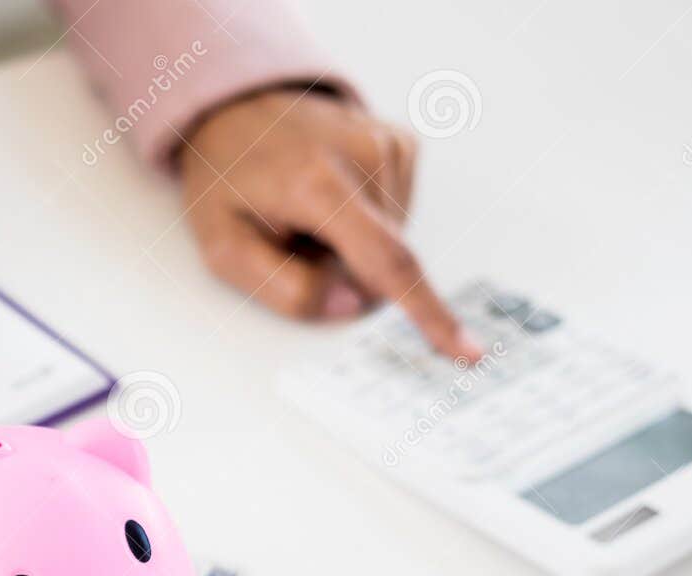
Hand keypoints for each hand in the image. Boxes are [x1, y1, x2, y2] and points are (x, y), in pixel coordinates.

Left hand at [181, 88, 479, 360]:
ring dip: (352, 246)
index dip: (428, 313)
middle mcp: (364, 157)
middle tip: (293, 239)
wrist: (234, 109)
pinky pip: (397, 214)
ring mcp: (389, 145)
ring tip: (309, 211)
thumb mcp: (224, 250)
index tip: (466, 350)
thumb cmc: (226, 182)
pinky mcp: (401, 144)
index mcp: (317, 186)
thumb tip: (351, 306)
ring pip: (392, 242)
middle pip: (381, 263)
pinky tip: (332, 196)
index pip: (387, 261)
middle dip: (342, 272)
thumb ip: (285, 290)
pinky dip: (367, 222)